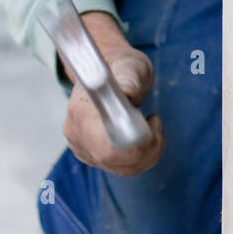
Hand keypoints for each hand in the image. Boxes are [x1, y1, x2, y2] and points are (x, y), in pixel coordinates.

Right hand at [61, 11, 163, 175]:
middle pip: (114, 160)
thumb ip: (130, 77)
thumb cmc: (122, 67)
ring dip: (147, 153)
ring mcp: (81, 146)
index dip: (134, 145)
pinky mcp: (91, 155)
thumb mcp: (131, 65)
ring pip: (121, 168)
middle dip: (146, 149)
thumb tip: (130, 91)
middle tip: (156, 124)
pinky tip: (145, 137)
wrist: (108, 73)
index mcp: (81, 109)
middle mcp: (76, 132)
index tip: (151, 122)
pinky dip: (141, 157)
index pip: (105, 147)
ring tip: (152, 126)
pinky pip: (121, 168)